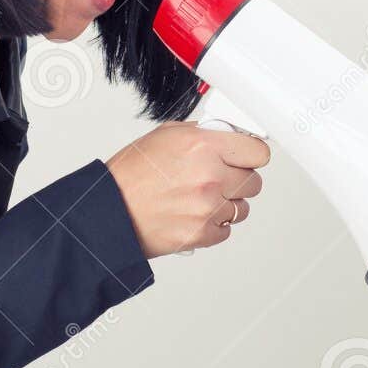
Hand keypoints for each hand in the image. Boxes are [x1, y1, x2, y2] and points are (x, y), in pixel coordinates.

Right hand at [105, 123, 269, 258]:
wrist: (109, 212)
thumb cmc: (131, 175)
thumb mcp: (165, 136)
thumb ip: (203, 134)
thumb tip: (228, 136)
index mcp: (202, 147)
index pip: (258, 152)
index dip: (252, 155)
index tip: (247, 157)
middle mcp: (210, 177)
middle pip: (254, 182)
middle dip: (238, 180)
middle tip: (217, 179)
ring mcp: (208, 208)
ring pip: (242, 207)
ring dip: (226, 204)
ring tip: (198, 199)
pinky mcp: (203, 233)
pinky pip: (227, 229)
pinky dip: (213, 224)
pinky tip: (192, 214)